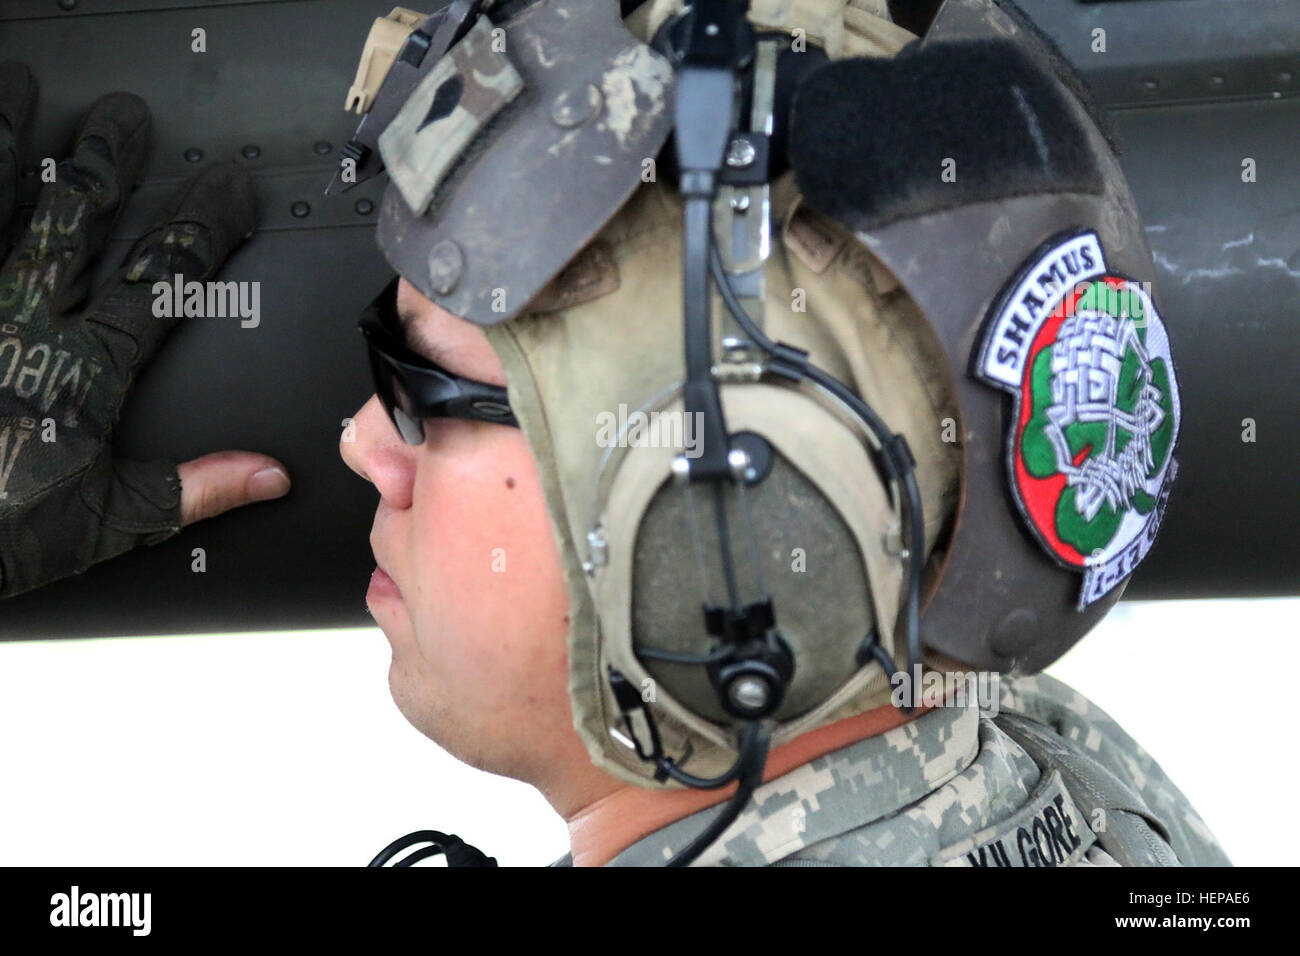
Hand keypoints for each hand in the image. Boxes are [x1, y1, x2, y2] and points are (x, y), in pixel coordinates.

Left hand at [0, 62, 289, 598]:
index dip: (201, 228)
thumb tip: (268, 474)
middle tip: (123, 119)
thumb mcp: (109, 522)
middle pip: (73, 221)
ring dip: (14, 147)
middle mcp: (22, 321)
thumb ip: (194, 489)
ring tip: (23, 93)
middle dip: (105, 165)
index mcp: (83, 369)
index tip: (227, 188)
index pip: (161, 280)